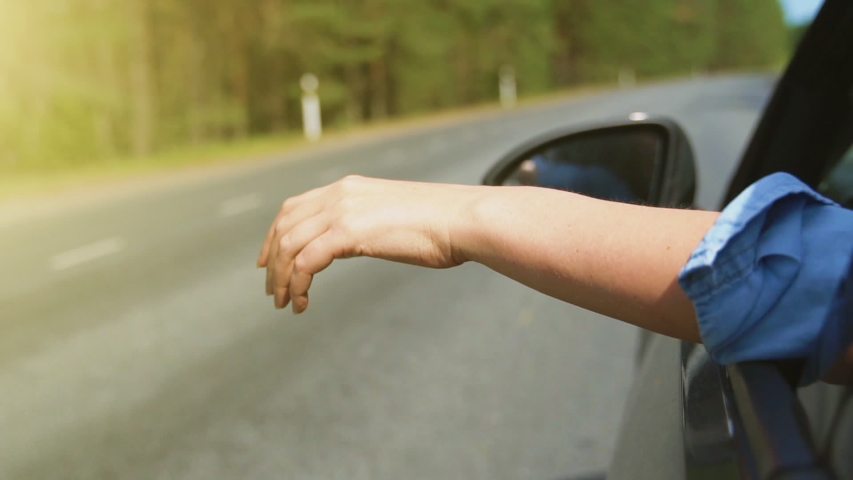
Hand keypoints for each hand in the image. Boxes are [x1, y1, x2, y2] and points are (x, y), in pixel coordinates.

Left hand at [257, 175, 479, 313]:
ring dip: (281, 278)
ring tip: (284, 302)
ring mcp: (342, 210)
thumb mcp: (393, 216)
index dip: (274, 235)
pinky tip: (301, 302)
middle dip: (272, 261)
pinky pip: (306, 261)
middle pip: (284, 226)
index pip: (294, 207)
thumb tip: (363, 239)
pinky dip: (297, 284)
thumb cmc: (440, 224)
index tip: (267, 261)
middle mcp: (339, 194)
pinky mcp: (348, 231)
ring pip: (289, 245)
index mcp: (348, 188)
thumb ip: (370, 222)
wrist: (461, 220)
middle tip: (272, 291)